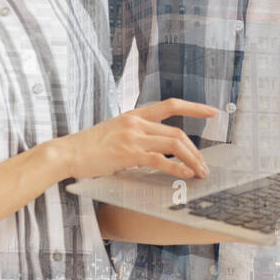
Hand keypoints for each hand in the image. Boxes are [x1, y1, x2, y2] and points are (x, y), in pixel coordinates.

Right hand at [56, 98, 214, 180]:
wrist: (67, 153)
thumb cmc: (89, 147)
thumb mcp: (115, 132)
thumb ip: (135, 135)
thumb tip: (154, 148)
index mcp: (134, 115)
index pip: (170, 105)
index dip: (194, 107)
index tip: (212, 111)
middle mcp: (136, 122)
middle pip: (177, 131)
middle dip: (196, 150)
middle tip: (205, 165)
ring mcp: (133, 136)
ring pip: (174, 144)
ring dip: (192, 159)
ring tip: (200, 173)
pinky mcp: (128, 153)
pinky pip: (160, 160)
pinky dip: (177, 167)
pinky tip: (186, 175)